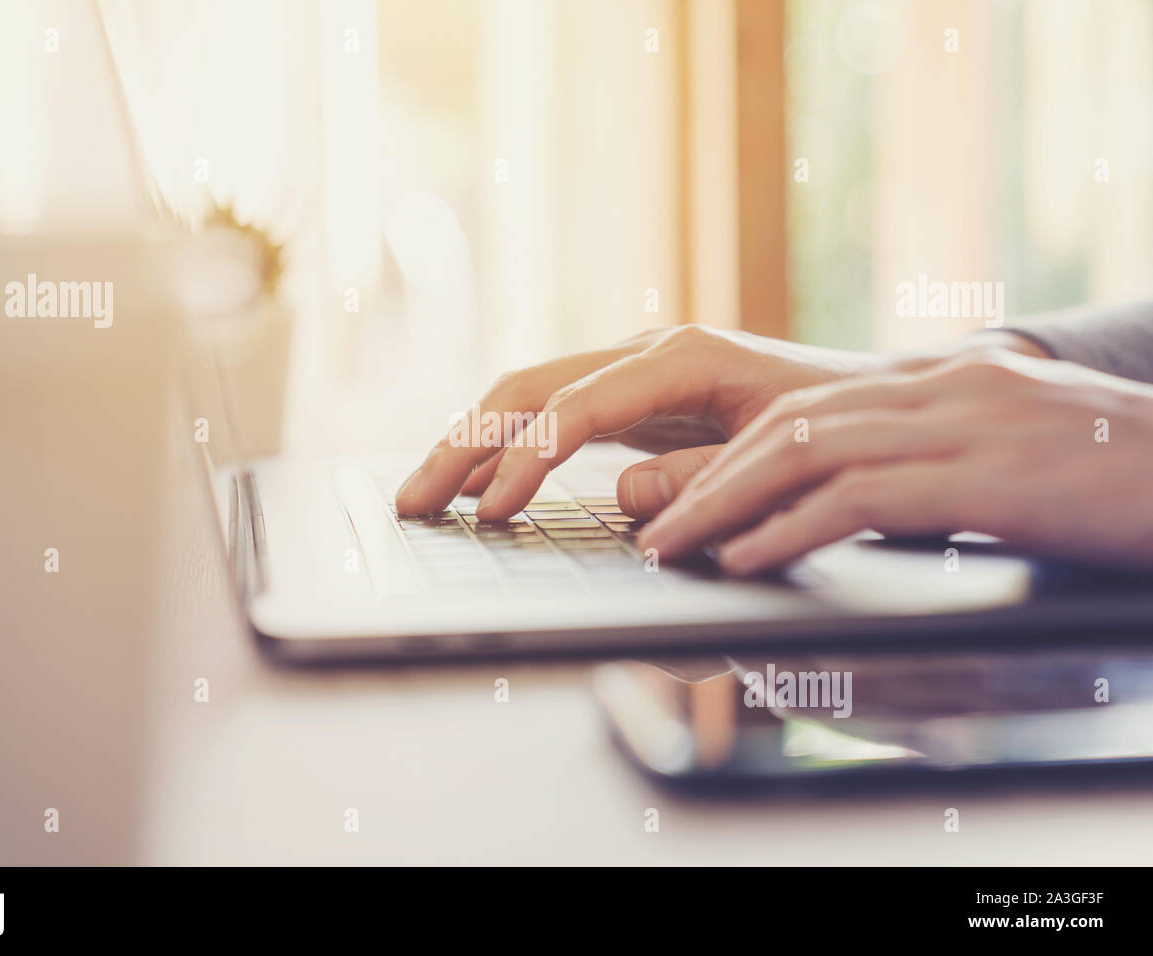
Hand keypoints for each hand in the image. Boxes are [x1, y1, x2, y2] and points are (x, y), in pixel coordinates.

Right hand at [396, 325, 886, 517]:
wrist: (874, 401)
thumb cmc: (834, 434)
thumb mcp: (779, 461)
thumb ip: (703, 479)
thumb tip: (621, 497)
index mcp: (682, 359)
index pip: (576, 407)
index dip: (527, 459)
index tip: (490, 513)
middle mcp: (647, 352)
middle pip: (527, 387)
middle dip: (463, 444)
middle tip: (412, 503)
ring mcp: (635, 370)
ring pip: (527, 395)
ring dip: (471, 443)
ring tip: (421, 497)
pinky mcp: (633, 396)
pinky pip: (552, 414)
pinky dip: (509, 448)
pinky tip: (478, 483)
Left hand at [638, 349, 1152, 572]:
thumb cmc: (1115, 483)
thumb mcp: (1013, 460)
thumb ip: (935, 467)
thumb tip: (857, 500)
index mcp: (946, 381)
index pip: (811, 409)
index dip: (734, 455)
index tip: (685, 499)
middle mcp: (946, 388)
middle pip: (791, 424)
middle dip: (710, 479)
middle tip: (655, 528)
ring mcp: (968, 424)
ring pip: (808, 451)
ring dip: (727, 503)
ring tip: (676, 547)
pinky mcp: (989, 475)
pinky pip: (860, 499)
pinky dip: (790, 529)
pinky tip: (748, 560)